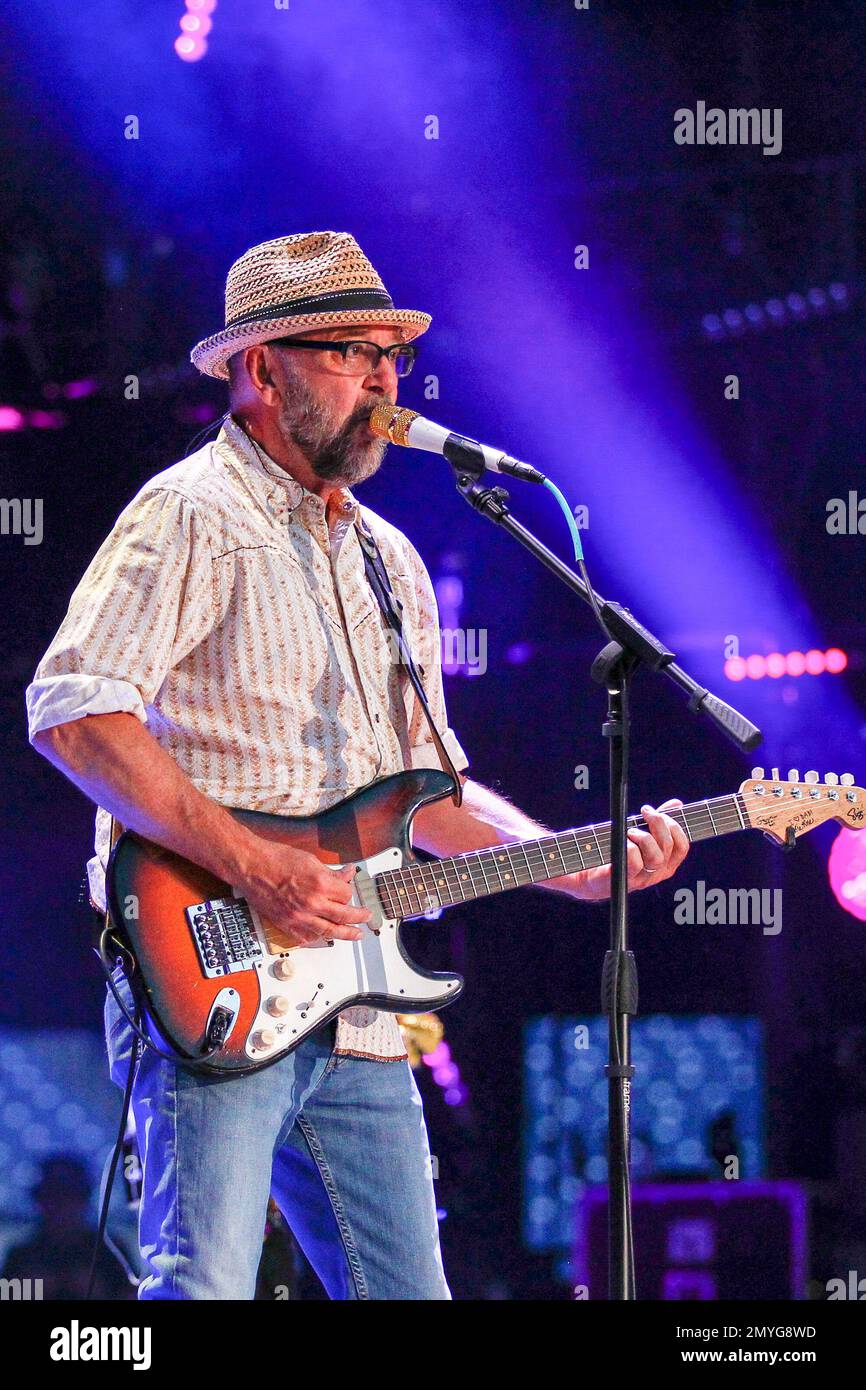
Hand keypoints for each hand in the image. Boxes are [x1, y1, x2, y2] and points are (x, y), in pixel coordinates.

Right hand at [237, 840, 371, 946]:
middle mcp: (312, 903)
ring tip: (355, 935)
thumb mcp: (310, 860)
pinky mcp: (286, 924)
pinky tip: (324, 936)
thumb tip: (346, 873)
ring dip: (345, 934)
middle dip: (359, 917)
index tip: (348, 890)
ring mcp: (299, 916)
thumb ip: (331, 871)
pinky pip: (307, 938)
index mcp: (320, 883)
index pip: (346, 894)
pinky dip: (318, 938)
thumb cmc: (275, 858)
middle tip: (366, 918)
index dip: (349, 892)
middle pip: (344, 916)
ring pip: (329, 931)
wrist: (250, 866)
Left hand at [548, 799, 689, 902]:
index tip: (659, 812)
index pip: (682, 846)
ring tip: (630, 830)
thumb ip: (660, 821)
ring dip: (644, 837)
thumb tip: (677, 803)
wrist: (591, 875)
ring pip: (656, 857)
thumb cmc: (620, 850)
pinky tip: (622, 841)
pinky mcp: (625, 879)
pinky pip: (635, 862)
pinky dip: (630, 847)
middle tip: (645, 812)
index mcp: (666, 863)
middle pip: (669, 847)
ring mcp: (643, 878)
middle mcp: (658, 873)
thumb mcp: (642, 833)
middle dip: (658, 823)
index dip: (674, 826)